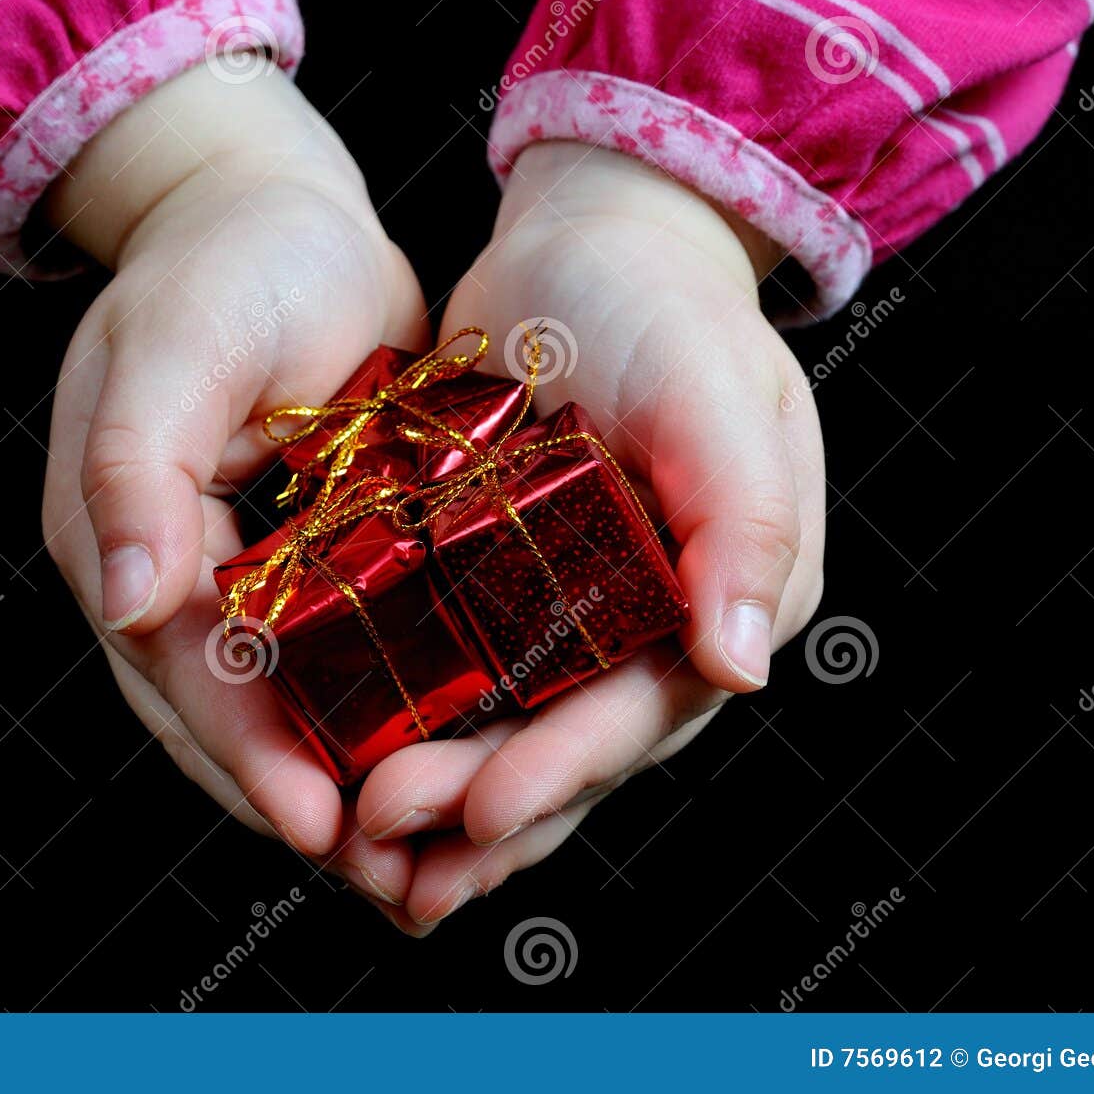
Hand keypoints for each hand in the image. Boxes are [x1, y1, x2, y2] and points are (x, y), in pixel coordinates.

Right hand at [39, 60, 429, 905]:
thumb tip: (127, 599)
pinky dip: (368, 713)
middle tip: (385, 874)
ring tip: (411, 853)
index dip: (245, 755)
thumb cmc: (228, 259)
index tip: (317, 826)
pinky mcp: (300, 555)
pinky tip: (425, 755)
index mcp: (119, 533)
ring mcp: (232, 571)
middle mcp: (169, 571)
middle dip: (294, 799)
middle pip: (226, 715)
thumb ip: (138, 465)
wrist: (274, 210)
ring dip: (337, 777)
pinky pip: (328, 655)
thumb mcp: (181, 343)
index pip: (181, 674)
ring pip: (279, 703)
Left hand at [355, 142, 825, 925]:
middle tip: (381, 840)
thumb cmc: (667, 307)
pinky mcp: (505, 590)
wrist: (593, 245)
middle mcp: (653, 630)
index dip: (561, 772)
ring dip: (438, 800)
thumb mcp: (718, 396)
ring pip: (506, 735)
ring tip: (357, 849)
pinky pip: (458, 680)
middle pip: (563, 749)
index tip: (478, 814)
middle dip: (477, 807)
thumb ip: (744, 523)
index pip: (639, 714)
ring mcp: (576, 618)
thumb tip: (739, 667)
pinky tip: (349, 769)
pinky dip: (413, 729)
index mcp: (722, 601)